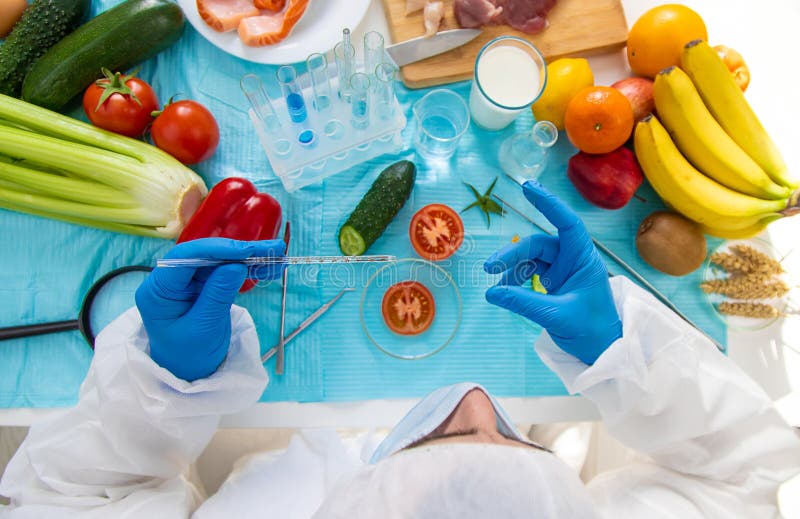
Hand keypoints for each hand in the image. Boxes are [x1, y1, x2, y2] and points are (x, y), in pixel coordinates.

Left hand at [135, 238, 284, 380]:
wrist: (189, 372)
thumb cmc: (188, 356)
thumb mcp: (204, 328)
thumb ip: (218, 295)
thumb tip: (236, 265)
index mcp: (158, 290)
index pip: (185, 258)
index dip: (216, 250)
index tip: (246, 251)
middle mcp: (171, 279)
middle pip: (206, 255)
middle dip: (240, 252)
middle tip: (272, 249)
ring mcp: (188, 281)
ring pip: (220, 261)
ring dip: (250, 258)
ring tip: (278, 257)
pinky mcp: (204, 284)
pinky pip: (227, 271)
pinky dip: (248, 269)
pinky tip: (269, 268)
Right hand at [483, 180, 621, 364]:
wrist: (603, 351)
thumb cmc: (592, 331)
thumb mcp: (556, 316)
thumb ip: (524, 302)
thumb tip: (492, 292)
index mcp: (584, 259)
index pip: (567, 223)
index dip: (549, 204)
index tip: (528, 187)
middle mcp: (573, 259)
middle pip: (538, 244)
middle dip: (512, 253)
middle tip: (489, 267)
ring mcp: (563, 270)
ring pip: (531, 257)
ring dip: (511, 266)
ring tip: (495, 281)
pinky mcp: (555, 281)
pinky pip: (530, 271)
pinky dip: (515, 278)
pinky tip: (505, 289)